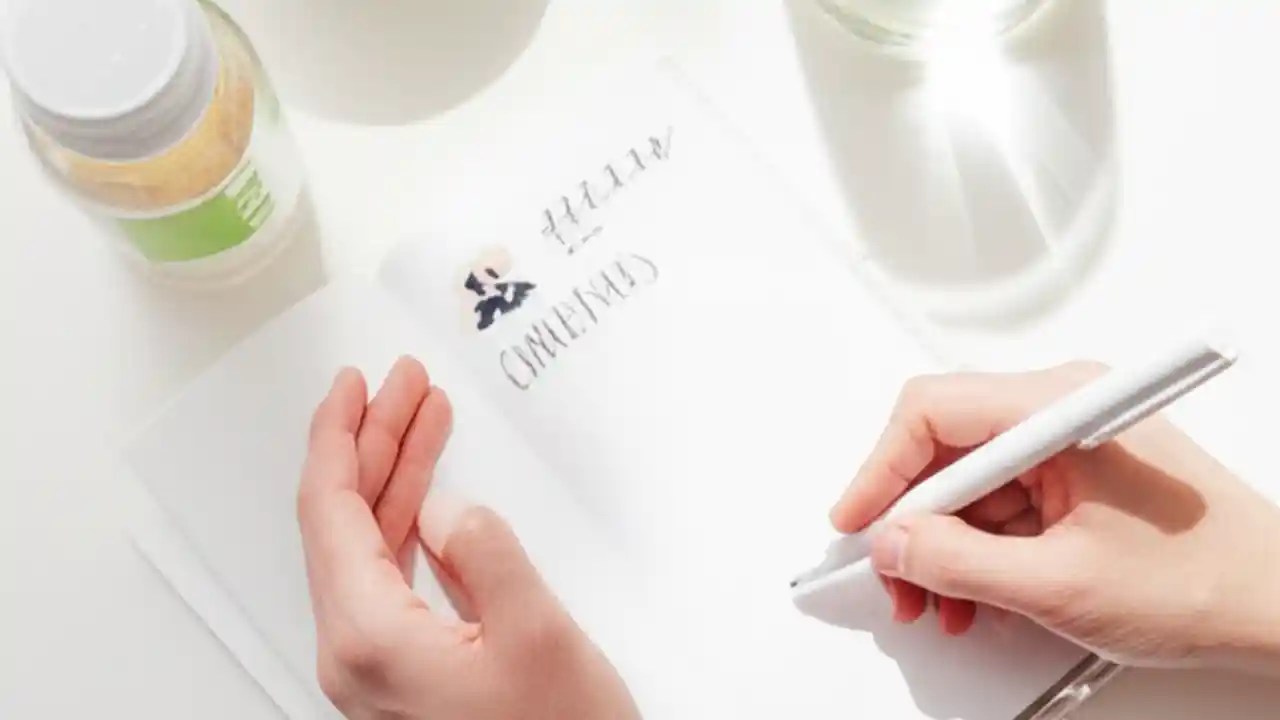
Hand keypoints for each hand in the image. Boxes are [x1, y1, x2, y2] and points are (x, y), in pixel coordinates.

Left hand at [297, 358, 639, 718]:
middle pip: (344, 519)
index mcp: (370, 640)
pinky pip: (392, 577)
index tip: (355, 385)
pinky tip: (431, 492)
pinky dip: (411, 522)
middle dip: (374, 442)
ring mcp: (376, 667)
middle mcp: (356, 655)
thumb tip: (442, 505)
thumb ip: (482, 550)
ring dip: (396, 477)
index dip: (340, 436)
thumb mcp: (537, 632)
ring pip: (368, 544)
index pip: (329, 511)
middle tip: (403, 385)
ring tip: (426, 419)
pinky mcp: (404, 673)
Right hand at [831, 363, 1279, 672]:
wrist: (1278, 606)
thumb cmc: (1207, 581)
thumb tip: (895, 543)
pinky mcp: (1077, 473)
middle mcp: (1062, 410)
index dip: (881, 470)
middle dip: (913, 521)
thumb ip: (959, 562)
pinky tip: (976, 591)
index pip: (933, 412)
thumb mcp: (1058, 584)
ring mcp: (1070, 440)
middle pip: (946, 448)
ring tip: (939, 599)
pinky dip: (980, 547)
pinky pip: (1004, 500)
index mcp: (1060, 409)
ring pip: (971, 482)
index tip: (857, 518)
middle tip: (896, 574)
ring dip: (945, 543)